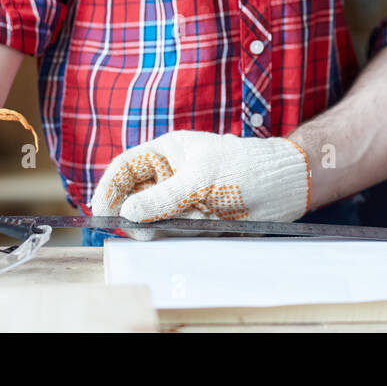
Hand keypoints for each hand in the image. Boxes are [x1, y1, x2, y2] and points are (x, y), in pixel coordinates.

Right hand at [89, 131, 309, 222]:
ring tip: (204, 215)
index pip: (124, 169)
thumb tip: (127, 213)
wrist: (285, 187)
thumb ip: (163, 198)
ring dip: (172, 225)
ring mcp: (181, 199)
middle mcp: (169, 175)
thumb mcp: (201, 180)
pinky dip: (189, 232)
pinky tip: (214, 222)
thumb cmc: (245, 168)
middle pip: (135, 200)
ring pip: (155, 221)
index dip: (108, 190)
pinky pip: (177, 232)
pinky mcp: (195, 220)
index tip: (100, 213)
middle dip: (141, 216)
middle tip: (149, 230)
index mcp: (166, 153)